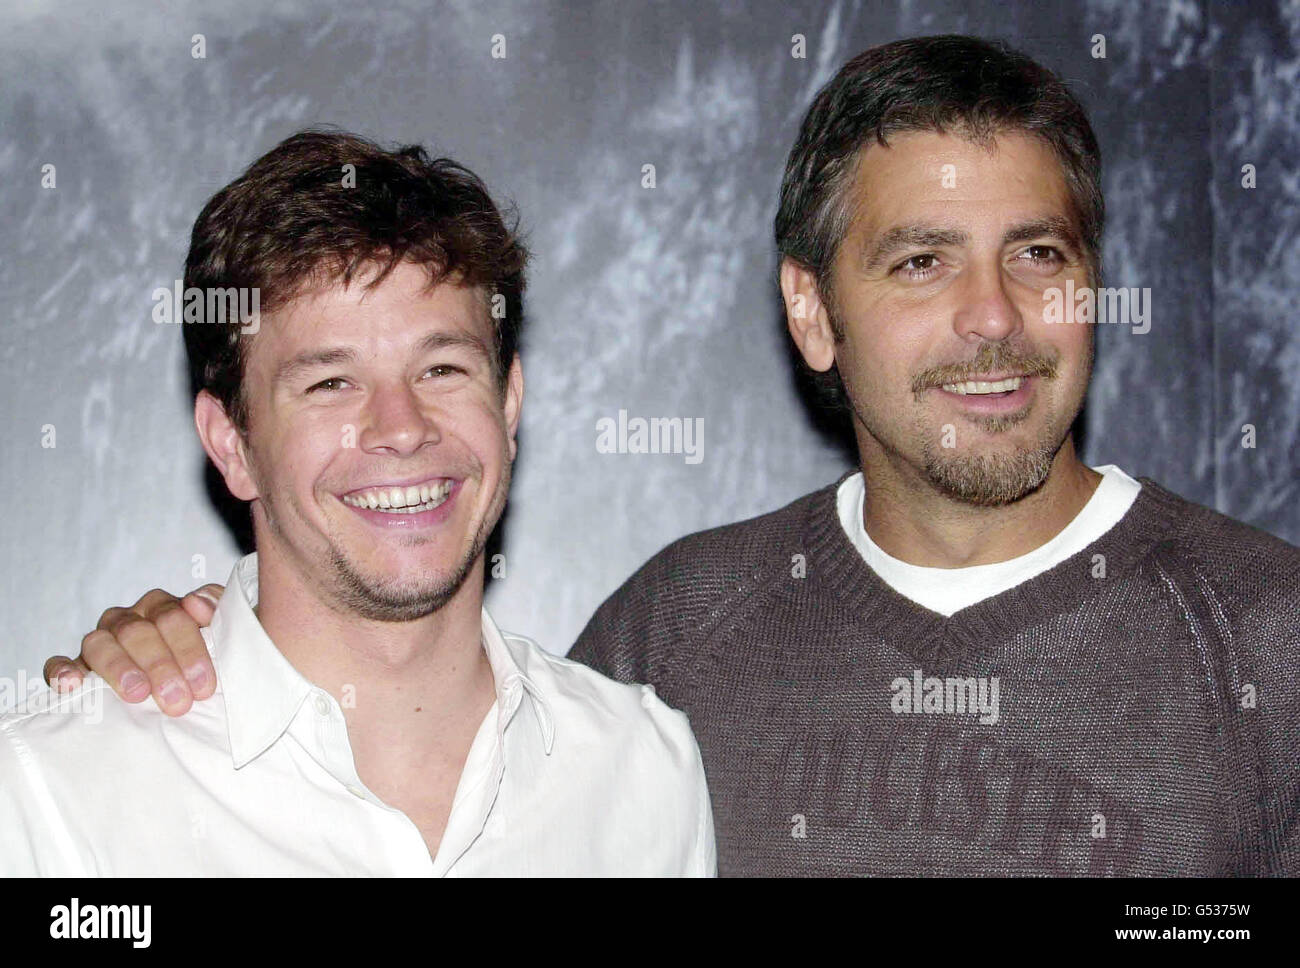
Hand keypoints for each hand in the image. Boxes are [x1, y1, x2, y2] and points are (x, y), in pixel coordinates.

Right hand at [43, 584, 224, 715]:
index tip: (203, 685)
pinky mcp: (77, 666)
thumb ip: (220, 610)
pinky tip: (71, 685)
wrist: (185, 686)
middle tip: (177, 700)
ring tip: (137, 694)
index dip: (189, 649)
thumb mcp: (222, 632)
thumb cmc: (207, 658)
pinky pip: (59, 663)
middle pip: (138, 632)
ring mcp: (101, 642)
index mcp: (163, 607)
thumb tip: (197, 603)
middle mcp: (129, 620)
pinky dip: (61, 671)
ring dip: (119, 668)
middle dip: (160, 666)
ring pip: (99, 643)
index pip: (172, 616)